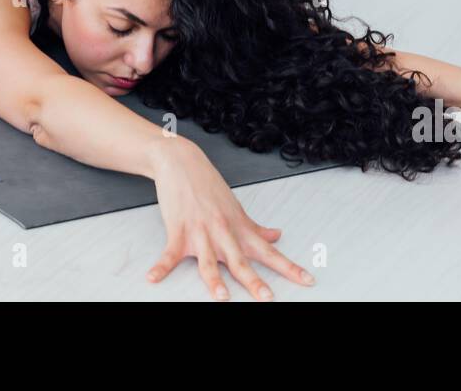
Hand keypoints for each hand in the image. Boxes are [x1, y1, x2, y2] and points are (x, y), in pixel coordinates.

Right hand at [146, 139, 315, 300]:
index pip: (268, 252)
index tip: (307, 280)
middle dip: (254, 282)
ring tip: (221, 297)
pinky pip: (169, 253)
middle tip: (267, 298)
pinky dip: (161, 266)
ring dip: (215, 280)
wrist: (181, 161)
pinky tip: (153, 278)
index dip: (289, 267)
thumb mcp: (235, 206)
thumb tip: (276, 236)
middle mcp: (223, 231)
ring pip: (210, 261)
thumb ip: (254, 227)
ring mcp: (200, 231)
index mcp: (239, 227)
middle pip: (241, 261)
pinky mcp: (178, 230)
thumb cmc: (207, 185)